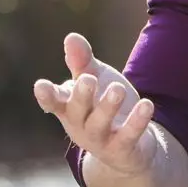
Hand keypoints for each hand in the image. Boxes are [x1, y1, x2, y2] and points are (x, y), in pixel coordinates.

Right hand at [33, 33, 157, 176]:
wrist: (128, 147)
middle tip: (88, 79)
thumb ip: (82, 62)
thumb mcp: (94, 80)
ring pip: (99, 125)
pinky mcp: (123, 149)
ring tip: (117, 89)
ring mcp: (100, 140)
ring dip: (107, 107)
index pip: (54, 101)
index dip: (47, 95)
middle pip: (77, 111)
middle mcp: (80, 125)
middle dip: (81, 96)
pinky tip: (146, 104)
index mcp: (68, 108)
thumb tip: (71, 37)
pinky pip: (128, 136)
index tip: (41, 86)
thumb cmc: (103, 107)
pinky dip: (137, 121)